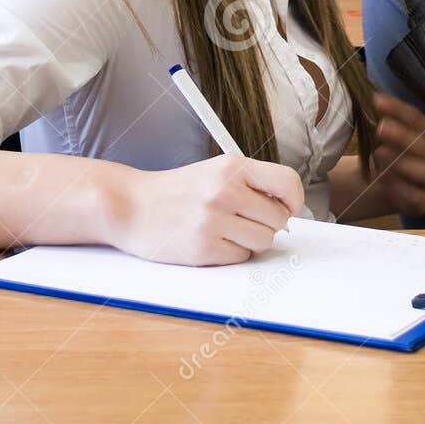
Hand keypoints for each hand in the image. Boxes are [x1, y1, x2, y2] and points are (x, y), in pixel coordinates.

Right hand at [103, 154, 305, 264]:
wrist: (129, 206)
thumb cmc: (176, 190)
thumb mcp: (215, 171)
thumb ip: (251, 183)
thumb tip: (288, 210)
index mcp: (232, 166)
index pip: (287, 182)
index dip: (294, 199)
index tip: (288, 207)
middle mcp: (225, 191)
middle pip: (278, 219)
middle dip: (267, 224)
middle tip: (245, 221)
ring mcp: (213, 221)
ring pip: (264, 241)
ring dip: (251, 241)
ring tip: (227, 231)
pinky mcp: (203, 249)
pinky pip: (241, 257)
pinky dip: (232, 253)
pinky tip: (212, 241)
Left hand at [368, 91, 424, 217]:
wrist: (397, 190)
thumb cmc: (396, 156)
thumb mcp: (394, 136)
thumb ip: (389, 119)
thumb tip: (377, 98)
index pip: (417, 118)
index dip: (397, 109)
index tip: (376, 100)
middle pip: (423, 144)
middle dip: (402, 135)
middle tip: (380, 127)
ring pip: (424, 171)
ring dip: (401, 162)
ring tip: (379, 153)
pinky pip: (418, 196)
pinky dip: (402, 188)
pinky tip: (386, 180)